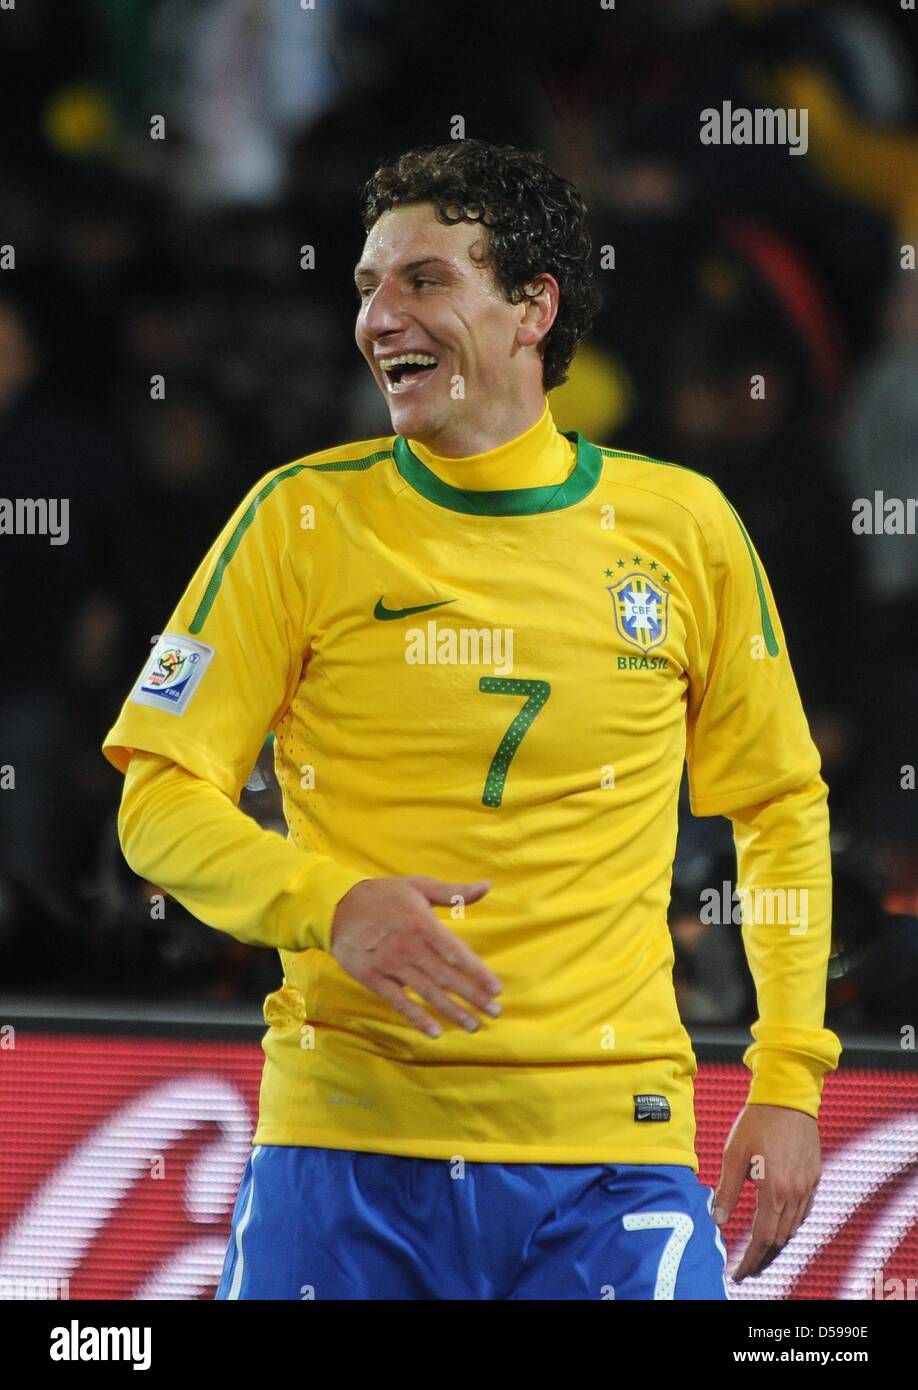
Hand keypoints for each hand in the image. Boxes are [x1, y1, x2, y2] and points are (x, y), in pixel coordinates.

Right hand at [330, 875, 501, 1037]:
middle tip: (495, 1013)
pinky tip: (434, 1031)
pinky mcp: (372, 977)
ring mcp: (390, 964)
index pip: (457, 954)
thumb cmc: (384, 894)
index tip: (496, 990)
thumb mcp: (419, 886)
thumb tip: (487, 886)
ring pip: (427, 993)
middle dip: (473, 997)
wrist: (337, 906)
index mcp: (423, 924)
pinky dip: (416, 1017)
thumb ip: (454, 891)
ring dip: (452, 1011)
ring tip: (473, 1026)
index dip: (478, 973)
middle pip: (446, 977)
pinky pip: (398, 1001)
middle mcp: (409, 947)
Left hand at [713, 1103, 820, 1281]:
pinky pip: (804, 1212)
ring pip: (794, 1228)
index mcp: (774, 1190)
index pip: (762, 1238)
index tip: (738, 1273)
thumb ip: (727, 1190)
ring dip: (777, 1244)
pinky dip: (790, 1225)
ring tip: (759, 1252)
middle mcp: (795, 1193)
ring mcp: (808, 1186)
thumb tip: (717, 1219)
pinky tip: (778, 1225)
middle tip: (746, 1269)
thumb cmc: (757, 1122)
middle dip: (763, 1259)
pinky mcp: (814, 1177)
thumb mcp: (734, 1154)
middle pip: (780, 1239)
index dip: (750, 1260)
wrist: (788, 1098)